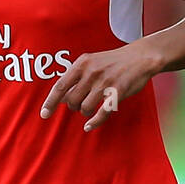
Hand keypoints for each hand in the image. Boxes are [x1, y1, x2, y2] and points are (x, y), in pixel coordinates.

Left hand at [40, 42, 156, 131]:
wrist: (140, 57)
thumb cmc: (112, 62)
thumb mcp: (91, 62)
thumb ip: (75, 76)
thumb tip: (58, 97)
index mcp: (82, 64)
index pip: (60, 86)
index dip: (50, 102)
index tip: (44, 115)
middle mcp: (91, 72)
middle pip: (72, 101)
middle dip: (74, 106)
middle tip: (82, 102)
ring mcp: (105, 83)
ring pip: (85, 108)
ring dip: (86, 111)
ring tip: (92, 106)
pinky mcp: (118, 92)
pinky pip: (101, 113)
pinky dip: (93, 122)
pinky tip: (88, 126)